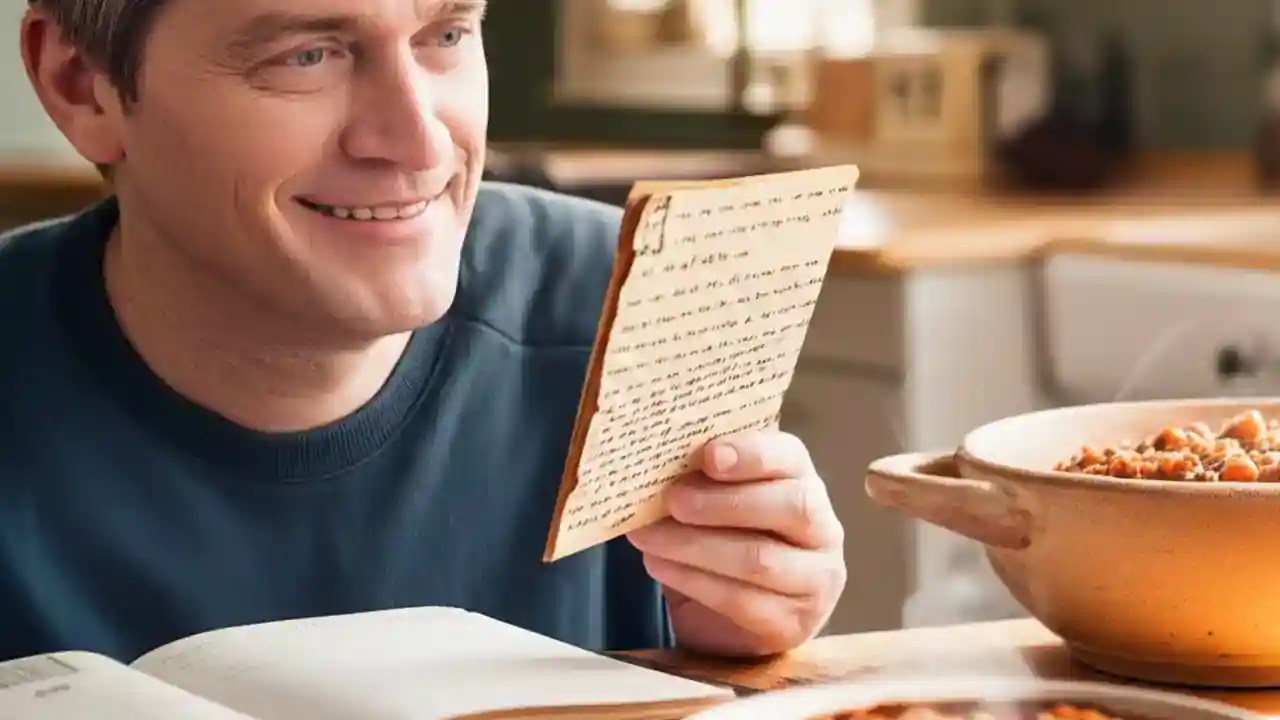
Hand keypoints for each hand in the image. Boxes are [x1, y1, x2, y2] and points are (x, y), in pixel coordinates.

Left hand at [626, 430, 846, 657]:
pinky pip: (741, 600)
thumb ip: (701, 480)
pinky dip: (692, 581)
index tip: (709, 455)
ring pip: (760, 560)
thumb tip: (657, 465)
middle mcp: (822, 528)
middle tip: (671, 499)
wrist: (730, 620)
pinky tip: (659, 566)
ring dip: (695, 546)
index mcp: (802, 481)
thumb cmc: (721, 541)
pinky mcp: (791, 624)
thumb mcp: (715, 502)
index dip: (753, 453)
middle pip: (789, 506)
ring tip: (648, 537)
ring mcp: (815, 580)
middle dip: (722, 503)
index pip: (791, 457)